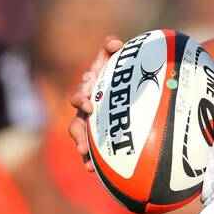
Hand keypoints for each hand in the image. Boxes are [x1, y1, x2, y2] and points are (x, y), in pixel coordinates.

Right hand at [68, 35, 123, 172]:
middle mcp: (88, 105)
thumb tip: (115, 42)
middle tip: (85, 138)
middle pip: (77, 117)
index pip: (83, 90)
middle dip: (79, 126)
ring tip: (83, 152)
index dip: (83, 95)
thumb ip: (112, 47)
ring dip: (80, 143)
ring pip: (80, 134)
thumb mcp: (118, 58)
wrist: (135, 88)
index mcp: (92, 88)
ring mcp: (91, 122)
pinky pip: (90, 150)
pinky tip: (93, 170)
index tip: (91, 102)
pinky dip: (89, 159)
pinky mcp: (97, 137)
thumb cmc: (124, 71)